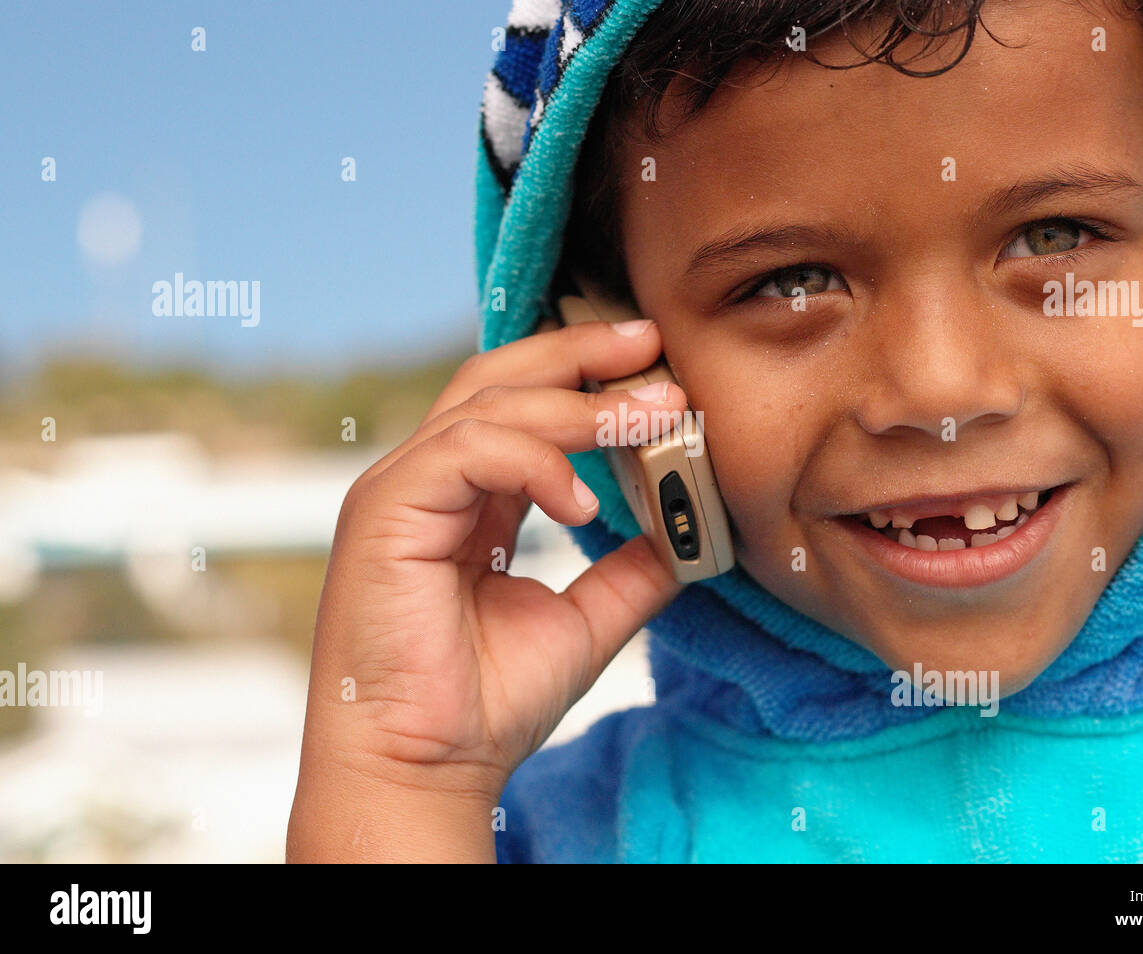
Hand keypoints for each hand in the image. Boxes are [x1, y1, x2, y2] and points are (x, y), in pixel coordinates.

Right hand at [288, 315, 686, 860]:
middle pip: (500, 379)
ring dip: (579, 406)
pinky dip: (535, 462)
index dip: (584, 373)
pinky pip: (468, 452)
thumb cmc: (485, 704)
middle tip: (652, 344)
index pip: (522, 403)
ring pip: (490, 406)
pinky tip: (585, 501)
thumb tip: (685, 532)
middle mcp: (428, 481)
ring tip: (653, 416)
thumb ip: (630, 572)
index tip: (655, 361)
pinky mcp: (386, 511)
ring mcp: (401, 490)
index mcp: (467, 498)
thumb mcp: (583, 623)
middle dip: (581, 353)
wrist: (427, 770)